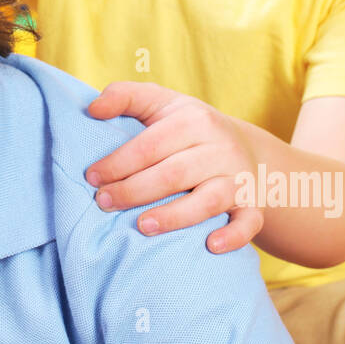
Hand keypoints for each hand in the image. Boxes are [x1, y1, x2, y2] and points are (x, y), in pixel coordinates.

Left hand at [85, 81, 263, 254]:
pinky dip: (233, 236)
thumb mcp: (161, 103)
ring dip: (175, 216)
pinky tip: (211, 246)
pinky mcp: (252, 205)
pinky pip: (248, 223)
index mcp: (194, 120)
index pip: (150, 144)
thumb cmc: (188, 127)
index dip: (117, 163)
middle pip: (173, 173)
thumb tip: (93, 108)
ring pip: (209, 200)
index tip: (91, 177)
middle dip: (134, 191)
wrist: (246, 148)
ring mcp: (239, 177)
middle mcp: (219, 147)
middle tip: (103, 203)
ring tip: (142, 226)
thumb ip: (126, 97)